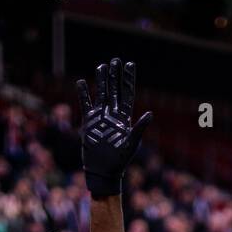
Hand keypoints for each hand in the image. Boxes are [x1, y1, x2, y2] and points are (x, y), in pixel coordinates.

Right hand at [76, 58, 151, 198]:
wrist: (103, 171)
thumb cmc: (120, 160)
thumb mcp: (131, 144)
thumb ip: (139, 128)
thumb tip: (150, 114)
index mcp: (124, 117)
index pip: (128, 93)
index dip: (128, 79)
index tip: (130, 64)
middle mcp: (113, 114)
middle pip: (114, 90)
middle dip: (115, 75)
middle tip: (115, 60)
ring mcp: (100, 117)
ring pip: (101, 93)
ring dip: (101, 80)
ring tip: (102, 66)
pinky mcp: (89, 122)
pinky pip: (85, 104)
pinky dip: (83, 93)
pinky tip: (81, 81)